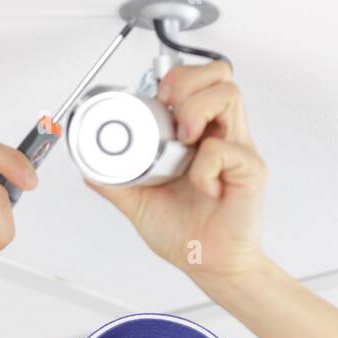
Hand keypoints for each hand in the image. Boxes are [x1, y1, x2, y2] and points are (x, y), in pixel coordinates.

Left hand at [84, 59, 267, 285]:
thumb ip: (115, 182)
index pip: (198, 79)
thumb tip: (88, 167)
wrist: (209, 265)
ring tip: (184, 140)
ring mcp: (236, 149)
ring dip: (196, 109)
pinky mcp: (249, 169)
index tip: (156, 98)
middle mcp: (220, 134)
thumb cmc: (186, 234)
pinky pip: (226, 148)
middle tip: (170, 110)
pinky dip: (205, 165)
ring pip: (229, 94)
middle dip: (187, 81)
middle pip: (218, 73)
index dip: (176, 77)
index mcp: (198, 135)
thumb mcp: (139, 202)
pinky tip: (201, 185)